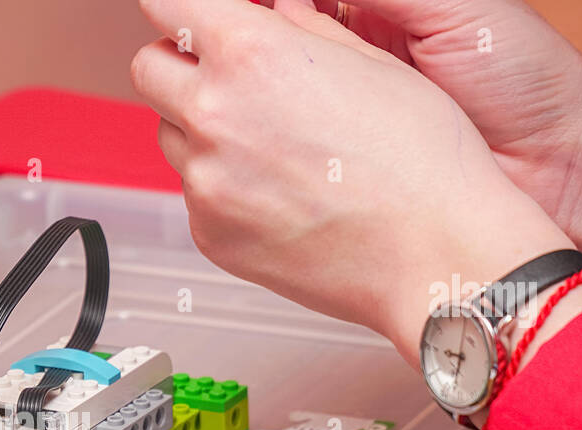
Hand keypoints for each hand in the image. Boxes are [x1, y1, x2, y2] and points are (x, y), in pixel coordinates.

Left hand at [131, 0, 571, 363]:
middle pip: (147, 69)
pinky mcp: (208, 233)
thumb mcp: (369, 62)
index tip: (187, 14)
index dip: (179, 6)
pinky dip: (222, 187)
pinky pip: (194, 193)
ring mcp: (206, 181)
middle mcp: (215, 115)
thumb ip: (301, 32)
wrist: (433, 253)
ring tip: (269, 145)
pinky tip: (279, 193)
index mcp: (251, 55)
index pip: (168, 4)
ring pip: (168, 133)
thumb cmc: (420, 161)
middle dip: (179, 64)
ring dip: (200, 128)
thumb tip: (269, 15)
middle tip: (223, 77)